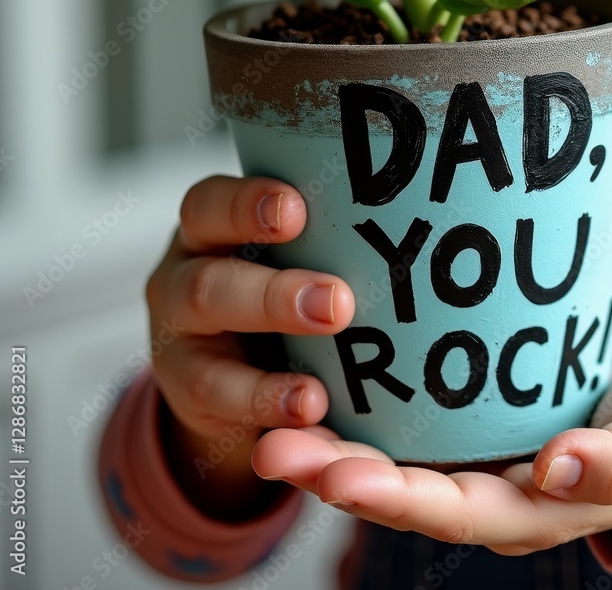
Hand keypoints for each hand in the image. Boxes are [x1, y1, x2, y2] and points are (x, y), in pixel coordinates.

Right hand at [146, 175, 354, 515]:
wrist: (229, 361)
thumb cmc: (280, 280)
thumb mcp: (293, 250)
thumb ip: (334, 231)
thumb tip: (432, 212)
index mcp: (212, 227)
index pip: (213, 203)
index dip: (248, 204)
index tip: (297, 210)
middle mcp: (185, 274)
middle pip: (210, 278)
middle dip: (274, 294)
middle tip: (338, 304)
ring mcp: (179, 335)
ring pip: (211, 345)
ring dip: (270, 363)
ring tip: (319, 385)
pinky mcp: (188, 391)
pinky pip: (217, 398)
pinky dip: (264, 403)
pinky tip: (309, 407)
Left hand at [251, 356, 611, 554]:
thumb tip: (559, 469)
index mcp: (527, 508)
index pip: (446, 511)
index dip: (390, 498)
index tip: (337, 476)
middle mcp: (487, 489)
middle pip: (401, 490)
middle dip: (335, 473)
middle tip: (272, 445)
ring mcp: (475, 456)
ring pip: (394, 456)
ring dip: (333, 442)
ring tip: (271, 420)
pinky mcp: (472, 419)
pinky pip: (411, 418)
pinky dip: (366, 403)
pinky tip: (322, 369)